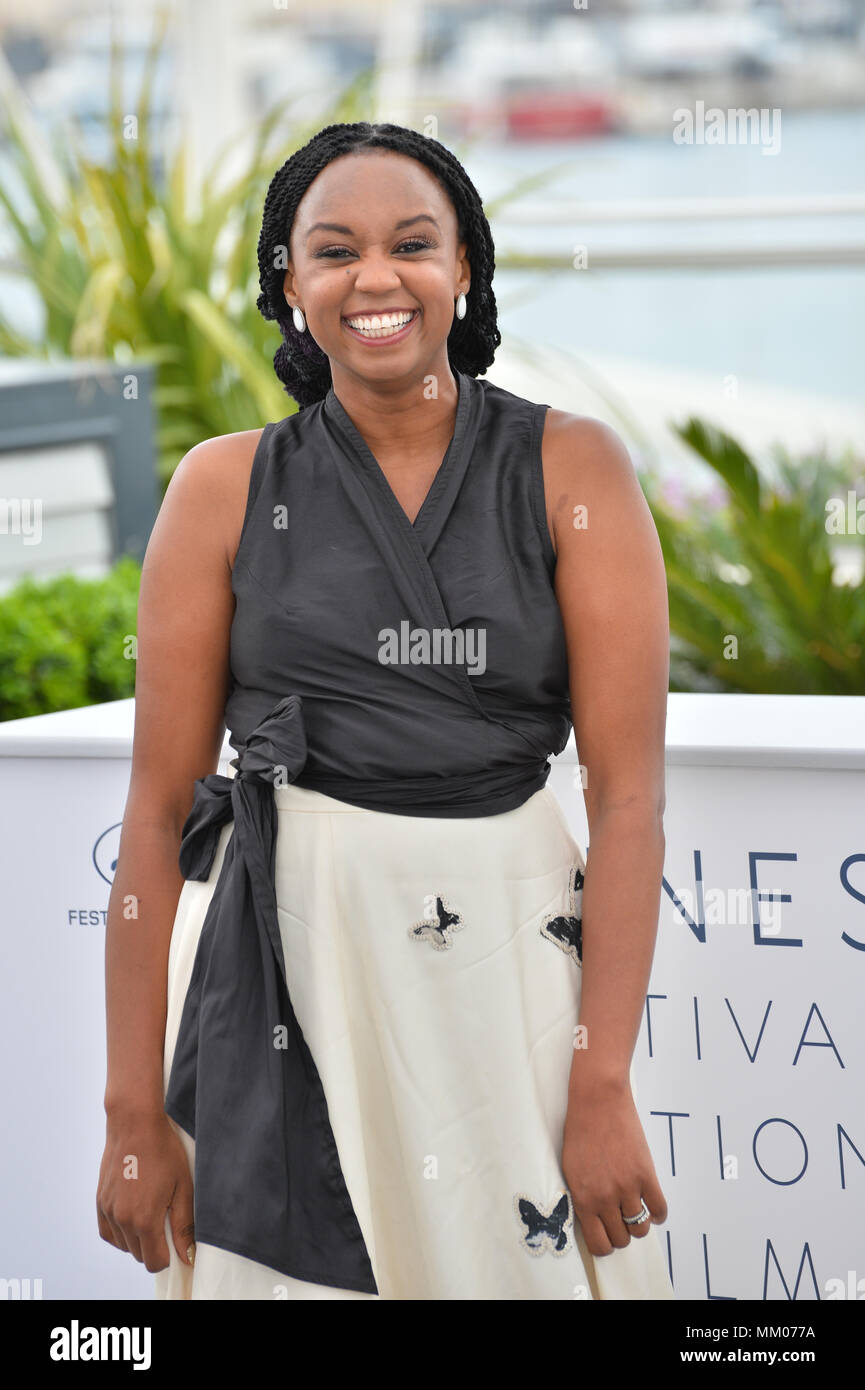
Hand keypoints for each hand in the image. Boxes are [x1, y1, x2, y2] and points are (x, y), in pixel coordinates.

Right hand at [96, 1108, 194, 1273]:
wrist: (135, 1125)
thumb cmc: (164, 1152)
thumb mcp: (183, 1187)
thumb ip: (184, 1226)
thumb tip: (188, 1256)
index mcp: (144, 1220)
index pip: (154, 1262)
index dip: (168, 1257)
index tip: (175, 1242)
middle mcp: (122, 1220)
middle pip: (139, 1255)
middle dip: (154, 1247)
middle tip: (166, 1220)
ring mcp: (108, 1211)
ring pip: (123, 1245)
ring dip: (137, 1239)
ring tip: (151, 1213)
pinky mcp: (100, 1201)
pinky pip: (108, 1233)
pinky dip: (120, 1232)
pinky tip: (133, 1216)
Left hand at [561, 1078, 666, 1256]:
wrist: (597, 1101)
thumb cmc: (580, 1131)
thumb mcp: (571, 1170)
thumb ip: (583, 1197)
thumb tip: (595, 1220)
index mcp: (583, 1199)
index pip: (599, 1245)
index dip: (605, 1243)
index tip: (607, 1234)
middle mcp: (605, 1198)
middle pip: (622, 1239)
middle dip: (621, 1232)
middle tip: (620, 1217)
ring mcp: (627, 1187)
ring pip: (641, 1228)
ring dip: (639, 1223)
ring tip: (634, 1208)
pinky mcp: (646, 1174)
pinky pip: (660, 1209)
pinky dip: (657, 1213)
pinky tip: (650, 1203)